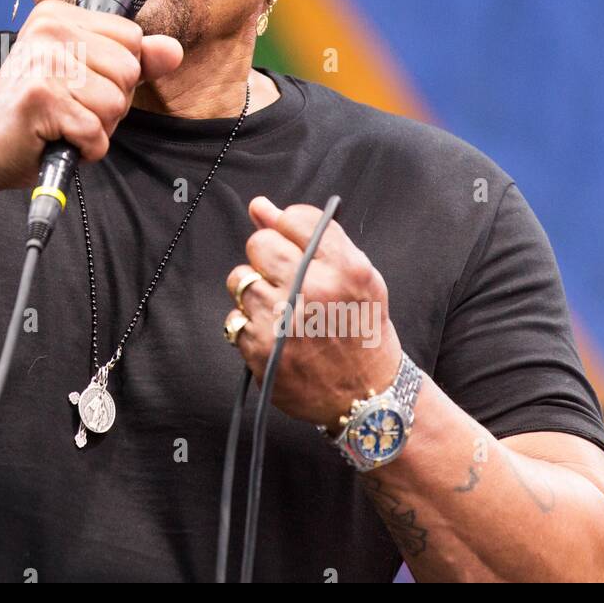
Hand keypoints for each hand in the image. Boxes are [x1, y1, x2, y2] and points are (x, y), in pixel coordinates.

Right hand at [0, 0, 182, 194]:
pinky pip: (95, 132)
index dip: (119, 75)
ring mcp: (43, 61)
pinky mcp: (40, 97)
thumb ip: (132, 61)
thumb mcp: (86, 79)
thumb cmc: (35, 114)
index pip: (132, 39)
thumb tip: (173, 51)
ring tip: (62, 125)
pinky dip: (84, 149)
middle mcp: (50, 29)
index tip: (81, 86)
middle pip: (129, 70)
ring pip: (115, 103)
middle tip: (71, 110)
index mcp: (59, 16)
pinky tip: (57, 140)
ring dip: (97, 129)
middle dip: (111, 105)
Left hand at [224, 196, 401, 431]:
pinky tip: (275, 335)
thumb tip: (260, 206)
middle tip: (287, 280)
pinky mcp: (261, 349)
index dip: (289, 230)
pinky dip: (250, 324)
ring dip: (255, 291)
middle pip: (260, 244)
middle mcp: (315, 292)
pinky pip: (235, 316)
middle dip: (268, 257)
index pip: (294, 219)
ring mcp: (285, 322)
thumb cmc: (360, 328)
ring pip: (240, 278)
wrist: (368, 396)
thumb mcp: (357, 276)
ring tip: (281, 310)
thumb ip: (312, 235)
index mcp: (346, 270)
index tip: (296, 246)